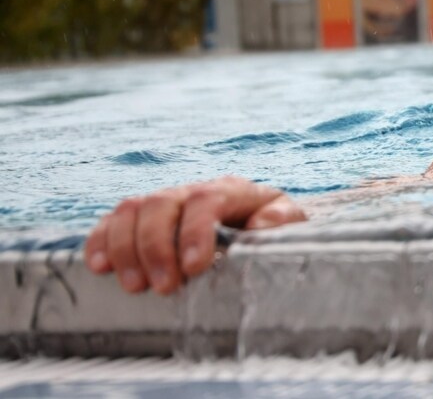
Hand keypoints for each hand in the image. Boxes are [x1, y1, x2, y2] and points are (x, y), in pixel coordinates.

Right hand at [84, 175, 305, 294]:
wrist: (258, 220)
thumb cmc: (271, 225)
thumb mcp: (289, 222)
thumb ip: (280, 220)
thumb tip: (264, 225)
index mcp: (230, 190)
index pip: (206, 200)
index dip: (195, 232)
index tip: (194, 268)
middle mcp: (191, 191)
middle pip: (161, 204)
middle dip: (156, 248)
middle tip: (164, 287)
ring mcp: (163, 203)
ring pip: (131, 210)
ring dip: (126, 249)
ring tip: (136, 287)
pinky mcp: (140, 219)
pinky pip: (111, 221)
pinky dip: (100, 241)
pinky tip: (100, 267)